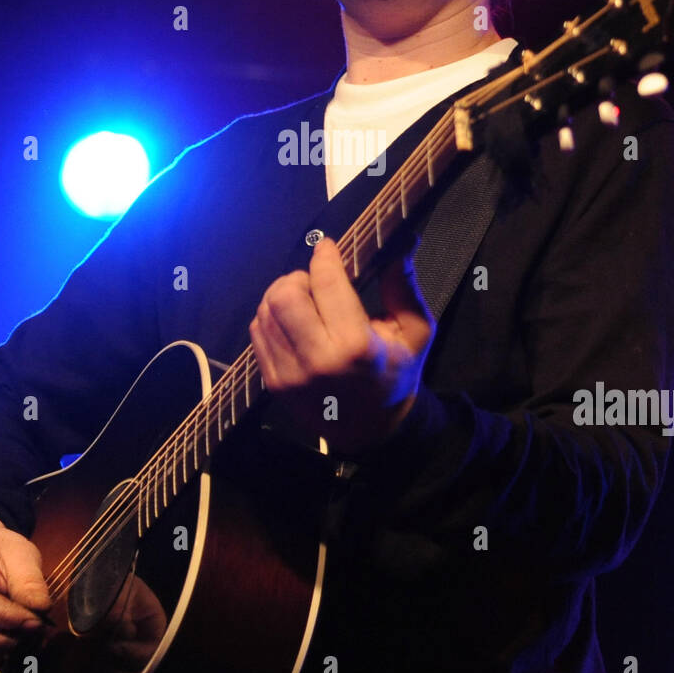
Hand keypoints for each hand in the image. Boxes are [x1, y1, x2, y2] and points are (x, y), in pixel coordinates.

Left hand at [249, 236, 434, 456]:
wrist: (373, 430)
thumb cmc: (397, 374)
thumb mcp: (415, 332)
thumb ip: (404, 286)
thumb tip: (403, 241)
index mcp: (356, 346)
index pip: (326, 282)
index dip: (325, 256)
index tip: (328, 246)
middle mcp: (318, 360)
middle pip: (284, 295)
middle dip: (298, 278)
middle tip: (314, 282)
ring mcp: (290, 375)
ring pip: (265, 311)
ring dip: (281, 296)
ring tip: (304, 301)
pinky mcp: (273, 383)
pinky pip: (257, 333)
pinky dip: (270, 318)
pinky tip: (292, 322)